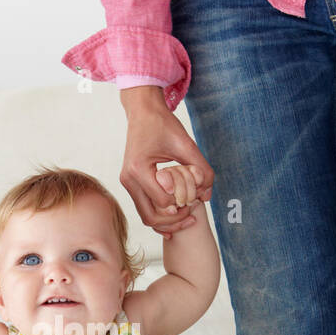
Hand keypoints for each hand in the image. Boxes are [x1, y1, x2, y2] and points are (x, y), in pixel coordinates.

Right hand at [120, 99, 213, 239]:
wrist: (143, 112)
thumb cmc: (163, 124)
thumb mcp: (186, 145)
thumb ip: (201, 169)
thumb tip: (207, 195)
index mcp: (139, 169)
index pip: (163, 201)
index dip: (183, 203)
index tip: (196, 197)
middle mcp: (128, 179)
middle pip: (150, 217)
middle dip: (174, 221)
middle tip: (192, 216)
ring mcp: (127, 183)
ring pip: (146, 216)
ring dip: (166, 222)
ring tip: (187, 217)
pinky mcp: (131, 183)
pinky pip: (144, 208)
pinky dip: (160, 215)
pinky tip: (176, 215)